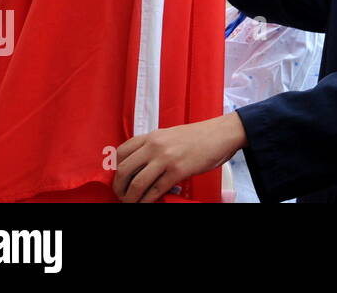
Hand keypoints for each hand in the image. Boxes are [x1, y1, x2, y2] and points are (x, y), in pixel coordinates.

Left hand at [112, 113, 247, 202]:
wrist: (221, 134)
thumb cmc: (198, 136)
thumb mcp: (170, 135)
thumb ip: (153, 147)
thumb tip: (139, 166)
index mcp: (152, 136)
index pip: (120, 152)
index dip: (115, 170)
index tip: (118, 179)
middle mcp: (155, 146)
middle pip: (123, 170)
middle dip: (118, 188)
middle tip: (121, 195)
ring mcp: (166, 159)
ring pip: (136, 184)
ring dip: (130, 198)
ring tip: (132, 203)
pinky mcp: (178, 171)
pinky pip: (155, 191)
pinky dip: (147, 201)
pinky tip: (147, 203)